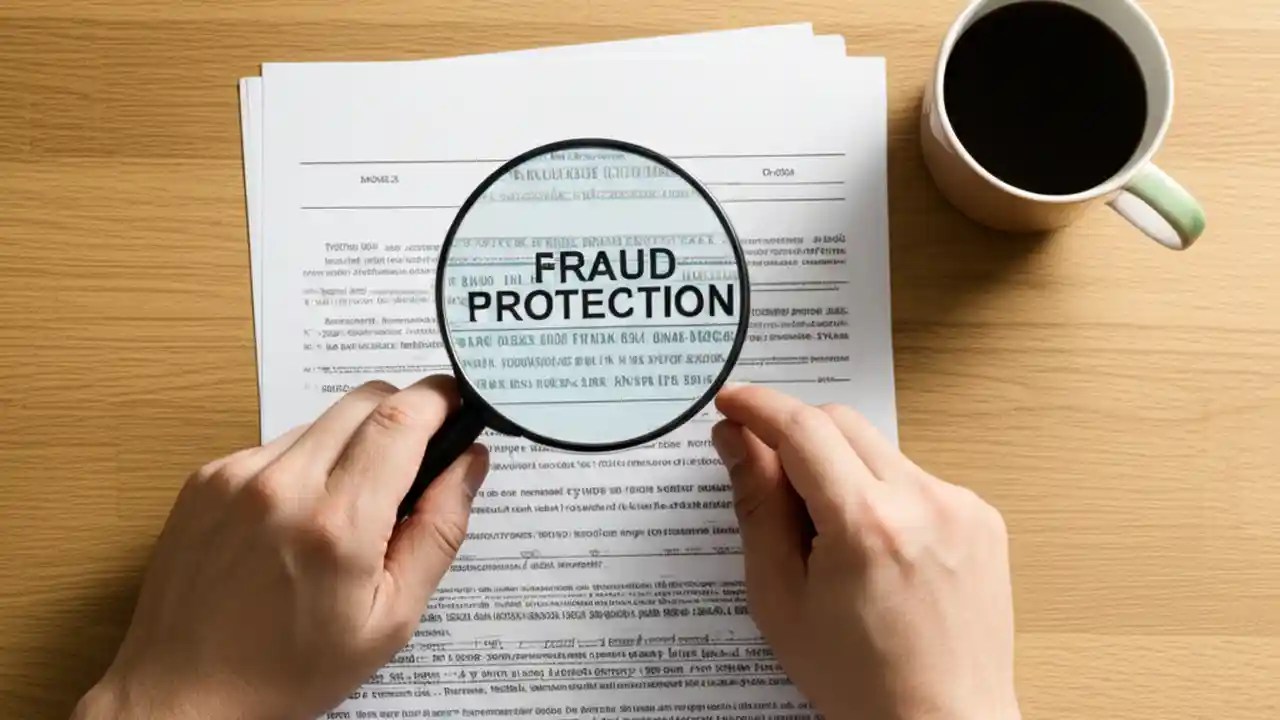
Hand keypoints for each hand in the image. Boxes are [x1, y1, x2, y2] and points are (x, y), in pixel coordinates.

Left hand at [72, 377, 488, 719]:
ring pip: (322, 421)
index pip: (402, 418)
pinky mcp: (207, 478)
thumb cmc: (292, 668)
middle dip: (404, 414)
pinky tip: (298, 518)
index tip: (459, 404)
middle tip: (417, 460)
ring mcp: (236, 475)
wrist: (184, 694)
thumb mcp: (392, 617)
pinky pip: (278, 445)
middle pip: (365, 401)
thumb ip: (439, 531)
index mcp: (339, 524)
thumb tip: (470, 461)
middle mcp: (283, 485)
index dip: (441, 398)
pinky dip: (304, 465)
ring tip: (350, 507)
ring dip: (353, 443)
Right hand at [711, 385, 1017, 719]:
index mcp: (866, 525)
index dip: (759, 407)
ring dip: (842, 467)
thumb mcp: (781, 598)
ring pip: (879, 448)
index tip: (732, 403)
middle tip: (768, 474)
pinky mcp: (982, 516)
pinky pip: (916, 477)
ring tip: (830, 537)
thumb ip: (758, 506)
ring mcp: (961, 506)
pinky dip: (884, 492)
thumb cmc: (857, 679)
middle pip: (842, 422)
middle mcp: (923, 502)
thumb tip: (737, 439)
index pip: (803, 430)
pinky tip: (876, 548)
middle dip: (797, 433)